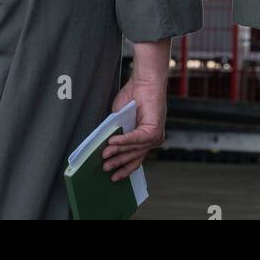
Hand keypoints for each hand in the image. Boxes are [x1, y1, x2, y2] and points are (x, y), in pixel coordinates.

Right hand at [103, 39, 169, 181]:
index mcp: (146, 139)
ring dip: (118, 152)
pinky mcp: (154, 130)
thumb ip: (115, 133)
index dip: (124, 169)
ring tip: (104, 155)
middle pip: (134, 157)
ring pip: (134, 149)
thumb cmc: (133, 97)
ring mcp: (155, 136)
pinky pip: (136, 139)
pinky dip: (124, 141)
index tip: (113, 177)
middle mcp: (153, 140)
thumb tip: (105, 148)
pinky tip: (112, 142)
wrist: (144, 82)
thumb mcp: (119, 120)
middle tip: (105, 168)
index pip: (136, 159)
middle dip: (118, 163)